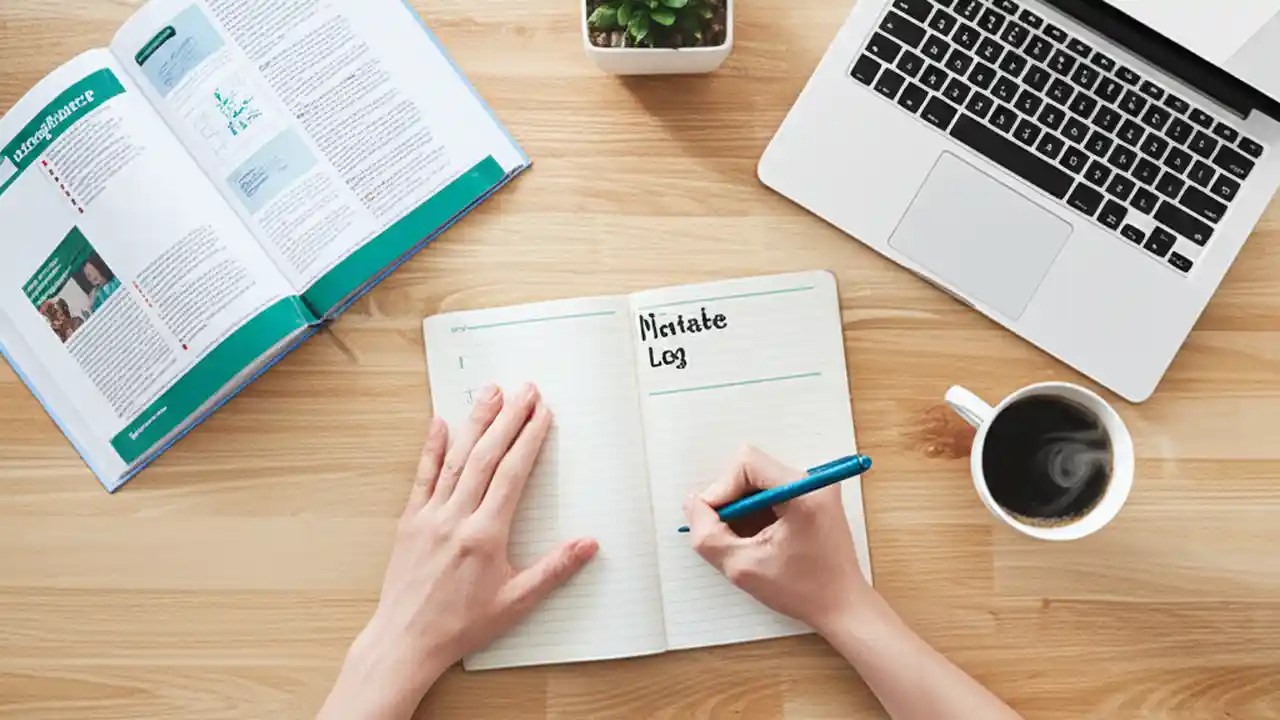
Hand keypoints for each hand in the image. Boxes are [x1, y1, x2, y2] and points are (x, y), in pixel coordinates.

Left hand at [320, 385, 598, 719]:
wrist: (406, 641)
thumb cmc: (461, 626)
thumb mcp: (516, 603)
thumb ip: (554, 569)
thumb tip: (590, 544)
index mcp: (485, 534)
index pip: (512, 474)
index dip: (529, 440)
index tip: (541, 413)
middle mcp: (456, 517)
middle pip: (486, 456)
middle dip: (508, 419)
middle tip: (524, 389)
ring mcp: (429, 516)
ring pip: (456, 459)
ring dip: (475, 423)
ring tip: (490, 392)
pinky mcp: (409, 522)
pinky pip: (422, 477)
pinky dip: (431, 448)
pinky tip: (439, 423)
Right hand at [684, 447, 868, 634]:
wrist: (843, 606)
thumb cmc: (802, 592)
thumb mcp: (743, 568)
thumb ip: (709, 535)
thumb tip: (693, 504)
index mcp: (802, 491)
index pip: (746, 463)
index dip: (720, 488)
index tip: (712, 520)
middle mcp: (811, 481)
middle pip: (750, 468)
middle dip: (728, 498)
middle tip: (723, 532)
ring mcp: (814, 488)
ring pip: (757, 479)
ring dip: (740, 506)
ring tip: (742, 539)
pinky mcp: (811, 498)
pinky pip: (769, 491)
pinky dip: (753, 512)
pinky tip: (756, 538)